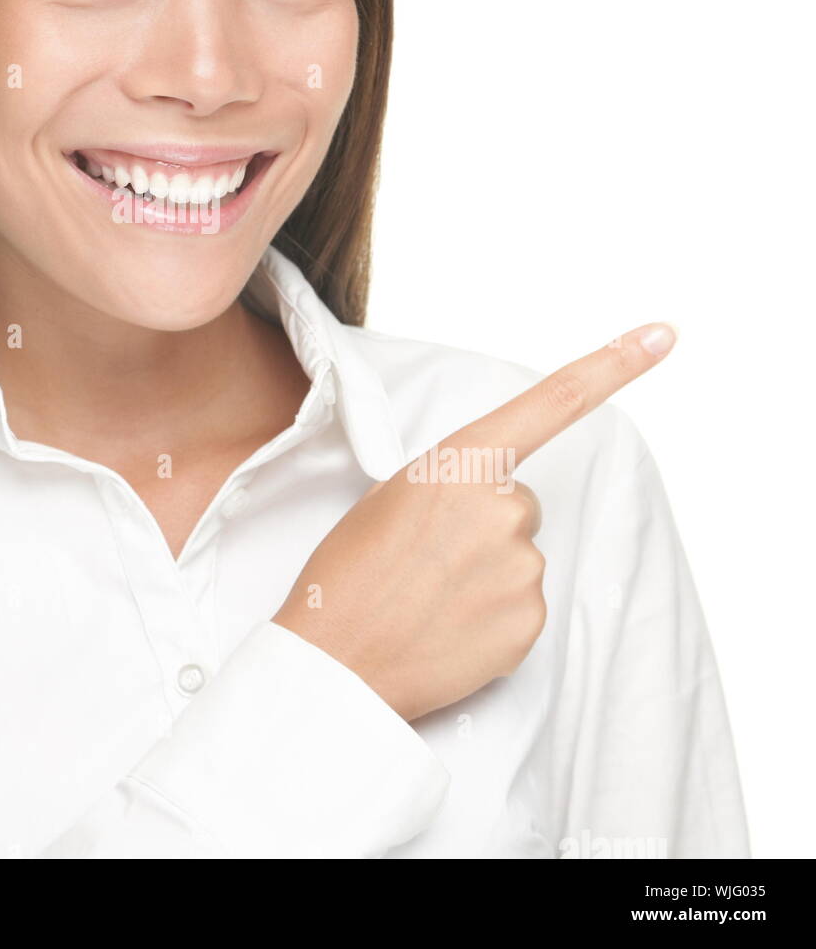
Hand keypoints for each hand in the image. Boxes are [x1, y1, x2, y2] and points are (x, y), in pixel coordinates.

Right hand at [272, 322, 676, 721]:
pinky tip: (449, 626)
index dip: (613, 365)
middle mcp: (501, 508)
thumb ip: (451, 482)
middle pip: (518, 502)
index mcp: (459, 464)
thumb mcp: (388, 499)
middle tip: (427, 558)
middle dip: (482, 524)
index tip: (663, 334)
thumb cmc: (347, 575)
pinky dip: (492, 615)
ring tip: (429, 596)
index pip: (550, 404)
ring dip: (485, 573)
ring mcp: (521, 567)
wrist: (336, 663)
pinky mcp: (530, 623)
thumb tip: (490, 495)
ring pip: (520, 556)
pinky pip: (523, 604)